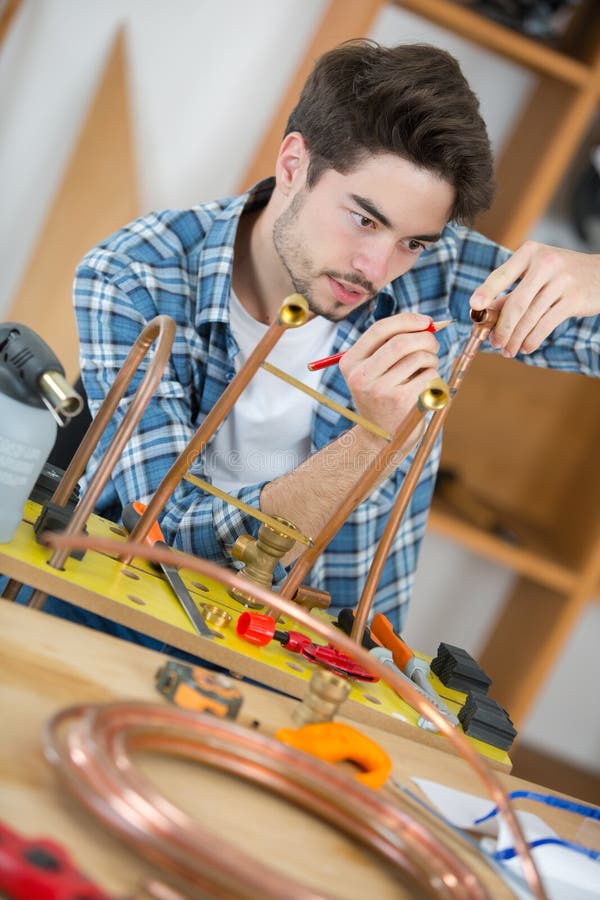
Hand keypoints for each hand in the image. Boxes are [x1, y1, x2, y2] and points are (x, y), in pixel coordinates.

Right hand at [339, 312, 439, 436]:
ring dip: (432, 359)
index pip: (379, 330)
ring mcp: (380, 391)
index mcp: (350, 363)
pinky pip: (430, 375)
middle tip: (433, 345)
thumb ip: (390, 345)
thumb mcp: (373, 371)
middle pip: (401, 342)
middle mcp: (361, 377)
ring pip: (419, 358)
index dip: (407, 320)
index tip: (427, 321)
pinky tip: (426, 387)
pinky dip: (435, 377)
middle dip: (425, 338)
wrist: (381, 438)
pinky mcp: (401, 403)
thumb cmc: (383, 396)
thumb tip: (426, 324)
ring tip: (427, 369)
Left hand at [470, 241, 599, 356]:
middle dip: (502, 328)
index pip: (502, 274)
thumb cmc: (561, 275)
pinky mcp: (574, 299)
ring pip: (530, 317)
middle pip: (516, 303)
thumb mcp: (536, 275)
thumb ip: (511, 291)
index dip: (487, 291)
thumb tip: (484, 312)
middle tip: (494, 343)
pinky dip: (533, 339)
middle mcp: (546, 263)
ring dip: (516, 338)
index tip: (475, 305)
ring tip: (508, 350)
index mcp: (530, 252)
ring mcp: (562, 280)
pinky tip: (526, 347)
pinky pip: (546, 324)